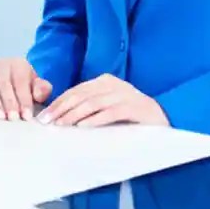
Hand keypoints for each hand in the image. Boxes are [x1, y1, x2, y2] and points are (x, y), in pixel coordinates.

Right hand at [0, 57, 52, 120]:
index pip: (20, 79)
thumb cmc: (30, 88)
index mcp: (18, 63)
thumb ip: (43, 89)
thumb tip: (38, 95)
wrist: (19, 88)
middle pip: (3, 82)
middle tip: (14, 118)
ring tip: (2, 117)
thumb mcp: (40, 88)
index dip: (24, 98)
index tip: (27, 115)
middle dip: (9, 102)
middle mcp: (1, 65)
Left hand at [36, 74, 169, 127]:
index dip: (59, 102)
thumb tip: (62, 117)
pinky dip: (95, 119)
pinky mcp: (134, 107)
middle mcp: (113, 85)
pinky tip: (83, 127)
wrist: (164, 118)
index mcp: (105, 82)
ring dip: (75, 115)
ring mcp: (125, 95)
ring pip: (93, 103)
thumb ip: (90, 107)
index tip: (45, 115)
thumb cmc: (131, 116)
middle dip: (62, 109)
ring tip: (62, 125)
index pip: (76, 91)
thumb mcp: (108, 107)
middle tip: (48, 122)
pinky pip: (111, 112)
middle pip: (81, 95)